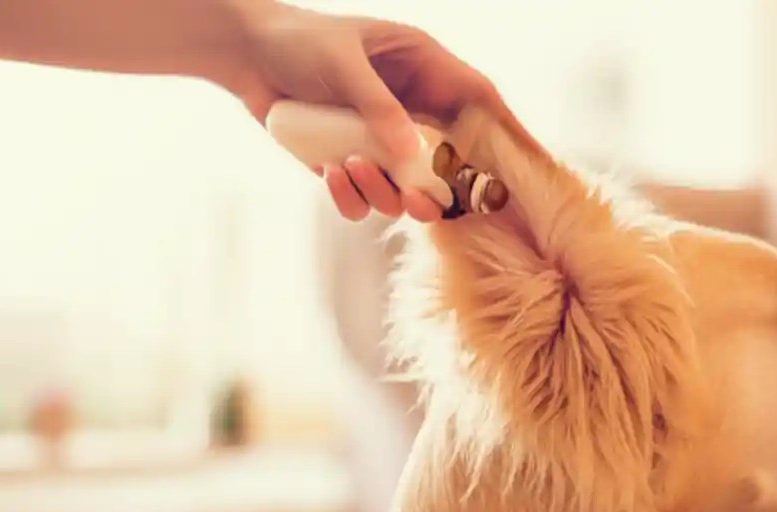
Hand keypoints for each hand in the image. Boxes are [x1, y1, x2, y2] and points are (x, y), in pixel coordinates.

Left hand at [228, 3, 500, 221]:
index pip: (479, 101)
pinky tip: (330, 173)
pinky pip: (367, 198)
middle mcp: (412, 107)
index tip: (531, 166)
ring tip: (348, 167)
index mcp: (424, 68)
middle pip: (452, 160)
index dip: (509, 134)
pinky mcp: (354, 163)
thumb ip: (378, 107)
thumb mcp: (342, 65)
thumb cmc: (298, 42)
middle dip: (442, 188)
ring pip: (409, 188)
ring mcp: (383, 140)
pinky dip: (352, 197)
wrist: (246, 55)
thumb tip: (413, 155)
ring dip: (385, 192)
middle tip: (425, 204)